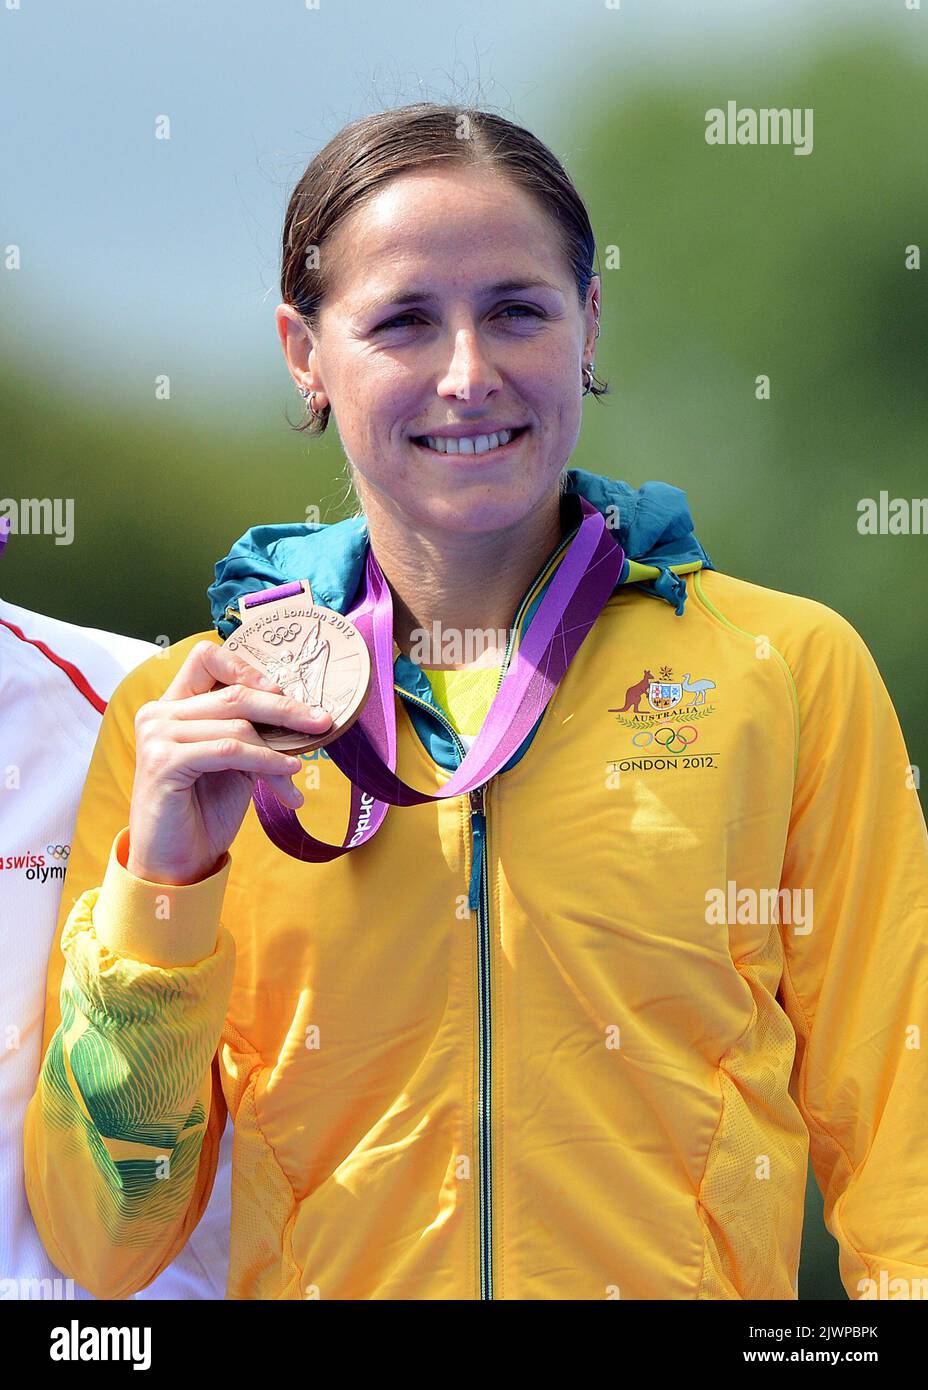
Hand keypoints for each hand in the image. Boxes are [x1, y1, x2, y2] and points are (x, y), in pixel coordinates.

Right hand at [127, 640, 331, 884]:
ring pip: (237, 723)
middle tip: (323, 721)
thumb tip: (303, 716)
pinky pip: (229, 750)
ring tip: (302, 766)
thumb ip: (253, 733)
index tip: (282, 691)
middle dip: (285, 707)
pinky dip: (266, 761)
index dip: (247, 668)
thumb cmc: (204, 811)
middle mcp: (159, 712)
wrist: (176, 862)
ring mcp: (157, 735)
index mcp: (173, 705)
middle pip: (234, 692)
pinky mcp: (163, 761)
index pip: (207, 657)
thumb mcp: (235, 763)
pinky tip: (289, 773)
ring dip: (279, 746)